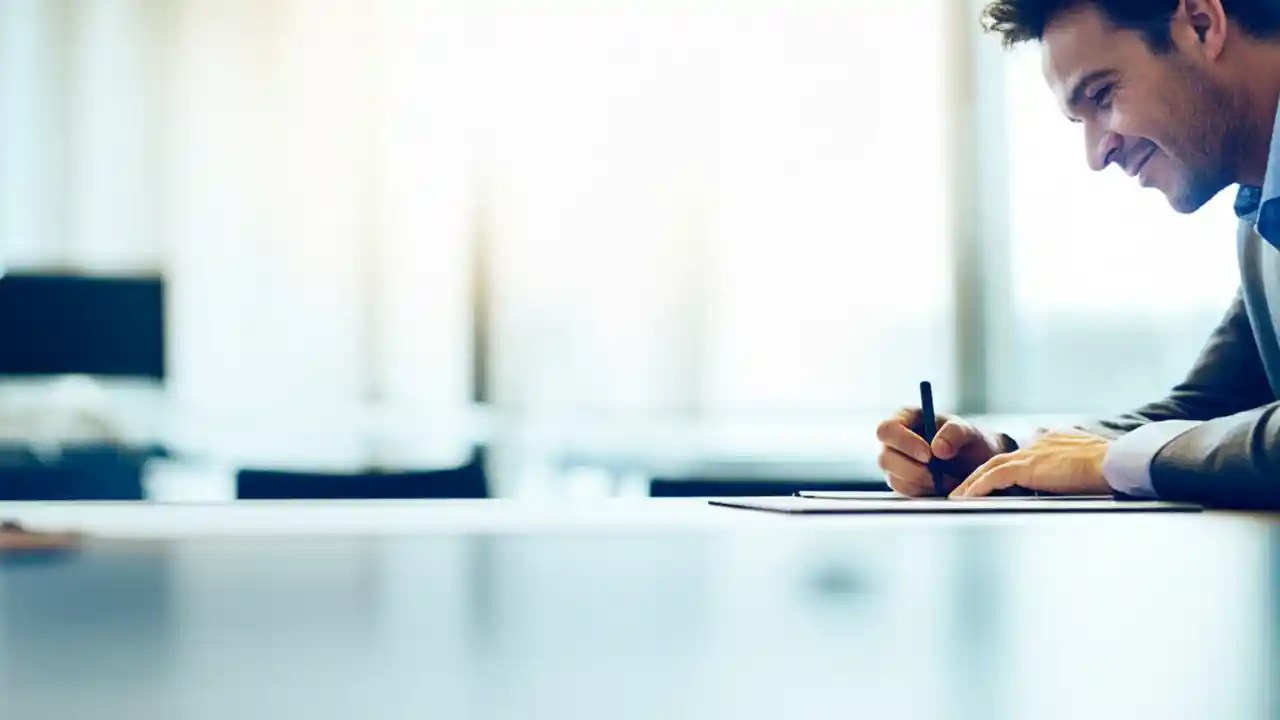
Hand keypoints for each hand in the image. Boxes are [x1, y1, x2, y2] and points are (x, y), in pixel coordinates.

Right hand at [875, 408, 1005, 495]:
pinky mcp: (902, 484)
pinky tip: (940, 486)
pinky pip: (905, 493)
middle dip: (912, 469)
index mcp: (905, 419)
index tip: (928, 454)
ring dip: (922, 482)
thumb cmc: (969, 443)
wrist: (976, 467)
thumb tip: (937, 448)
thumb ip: (955, 433)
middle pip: (884, 458)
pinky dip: (924, 492)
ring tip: (945, 478)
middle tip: (936, 473)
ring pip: (894, 478)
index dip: (903, 442)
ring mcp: (895, 465)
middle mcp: (894, 442)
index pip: (887, 429)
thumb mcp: (969, 432)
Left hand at [949, 431, 1111, 497]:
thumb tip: (1081, 485)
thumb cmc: (1116, 469)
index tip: (1000, 477)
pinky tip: (967, 499)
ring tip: (958, 497)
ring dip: (973, 483)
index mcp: (1058, 441)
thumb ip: (1080, 472)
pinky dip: (978, 488)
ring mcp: (1034, 453)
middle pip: (1002, 460)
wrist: (1119, 462)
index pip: (1028, 453)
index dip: (1011, 466)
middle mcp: (1042, 443)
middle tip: (966, 489)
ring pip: (992, 468)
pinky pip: (994, 478)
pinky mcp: (1028, 466)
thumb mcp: (1096, 467)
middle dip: (982, 475)